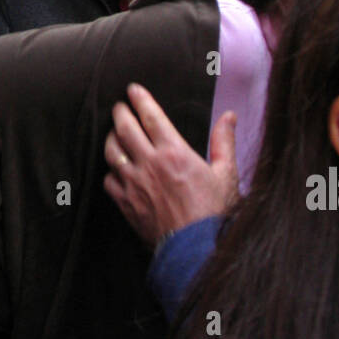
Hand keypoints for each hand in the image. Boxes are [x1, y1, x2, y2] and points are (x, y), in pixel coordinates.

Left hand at [104, 83, 238, 247]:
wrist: (195, 249)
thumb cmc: (214, 213)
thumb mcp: (227, 174)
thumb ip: (224, 141)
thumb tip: (229, 116)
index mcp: (174, 152)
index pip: (150, 116)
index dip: (140, 99)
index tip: (133, 89)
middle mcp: (149, 164)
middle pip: (125, 129)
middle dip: (120, 113)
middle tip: (120, 106)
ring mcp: (134, 184)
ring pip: (111, 152)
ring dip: (111, 138)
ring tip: (114, 133)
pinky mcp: (126, 204)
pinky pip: (109, 180)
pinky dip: (110, 171)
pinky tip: (115, 169)